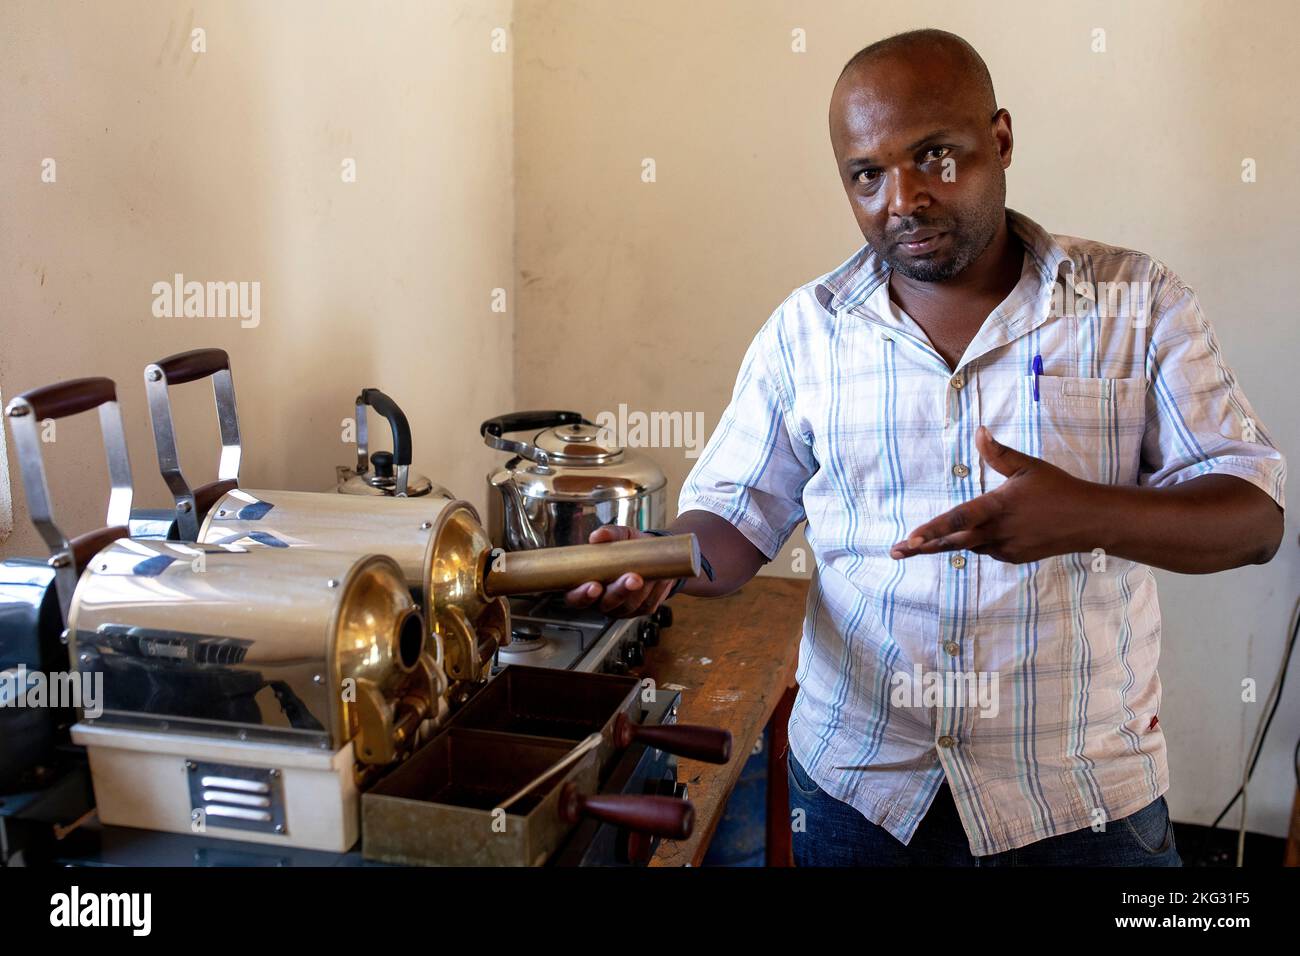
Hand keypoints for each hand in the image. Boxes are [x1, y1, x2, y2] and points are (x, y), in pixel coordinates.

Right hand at [563, 525, 678, 616]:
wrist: (651, 554)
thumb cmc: (627, 547)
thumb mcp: (619, 535)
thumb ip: (608, 534)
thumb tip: (598, 536)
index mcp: (585, 585)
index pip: (575, 597)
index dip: (582, 595)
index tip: (594, 586)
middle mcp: (601, 600)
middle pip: (606, 604)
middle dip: (619, 592)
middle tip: (631, 579)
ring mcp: (621, 608)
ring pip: (628, 606)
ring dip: (638, 591)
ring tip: (644, 575)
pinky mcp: (641, 609)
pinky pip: (646, 604)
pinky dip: (652, 591)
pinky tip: (655, 578)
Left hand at [889, 425, 1097, 563]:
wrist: (1090, 521)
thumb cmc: (1058, 488)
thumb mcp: (1027, 466)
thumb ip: (997, 453)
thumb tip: (979, 431)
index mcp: (998, 507)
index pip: (960, 519)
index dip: (933, 530)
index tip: (911, 539)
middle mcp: (999, 532)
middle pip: (953, 542)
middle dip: (923, 546)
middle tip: (895, 550)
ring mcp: (1006, 548)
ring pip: (968, 546)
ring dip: (947, 544)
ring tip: (917, 546)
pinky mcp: (1014, 558)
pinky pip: (986, 550)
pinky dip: (977, 542)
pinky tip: (980, 534)